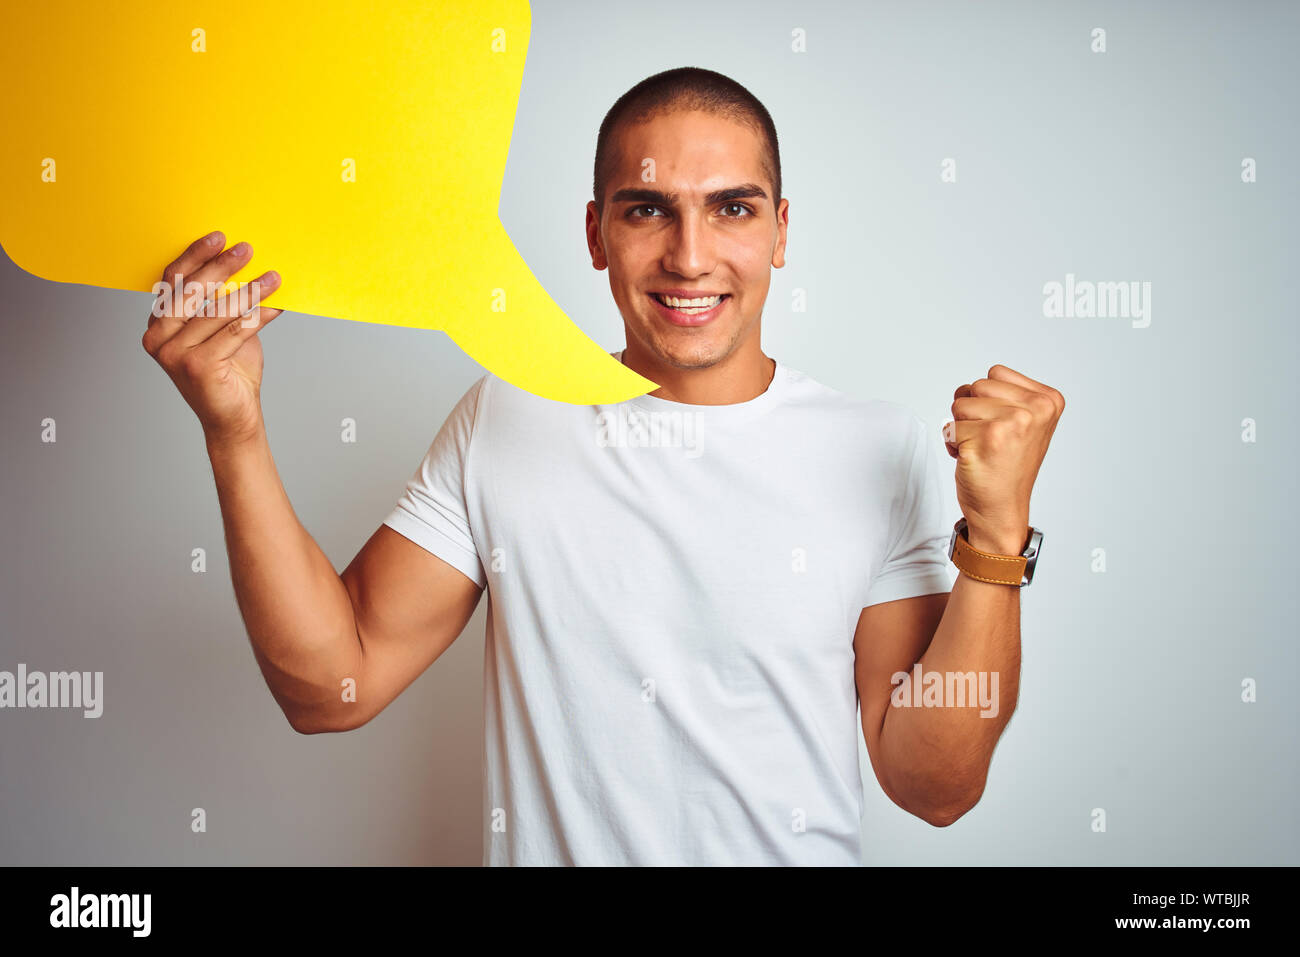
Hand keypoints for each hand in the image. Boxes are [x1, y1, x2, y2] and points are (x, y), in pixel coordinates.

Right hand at [141, 231, 283, 445]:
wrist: (234, 417)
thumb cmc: (229, 372)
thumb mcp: (222, 329)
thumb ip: (222, 302)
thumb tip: (243, 264)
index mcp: (158, 325)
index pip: (173, 281)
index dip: (196, 256)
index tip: (219, 238)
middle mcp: (158, 338)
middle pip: (191, 290)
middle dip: (221, 266)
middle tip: (246, 249)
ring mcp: (174, 354)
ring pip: (217, 311)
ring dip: (249, 290)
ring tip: (273, 277)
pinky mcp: (198, 366)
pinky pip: (235, 331)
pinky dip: (258, 315)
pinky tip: (275, 304)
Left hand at [942, 365, 1063, 553]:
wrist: (1001, 508)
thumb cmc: (1006, 466)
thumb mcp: (1022, 422)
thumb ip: (1002, 395)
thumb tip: (965, 388)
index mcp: (1048, 400)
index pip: (995, 373)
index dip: (987, 399)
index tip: (1003, 427)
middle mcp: (1035, 409)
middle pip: (976, 386)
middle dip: (972, 412)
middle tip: (990, 441)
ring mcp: (1013, 423)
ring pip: (960, 404)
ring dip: (962, 428)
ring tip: (981, 449)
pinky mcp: (988, 438)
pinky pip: (949, 426)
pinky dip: (953, 443)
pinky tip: (973, 459)